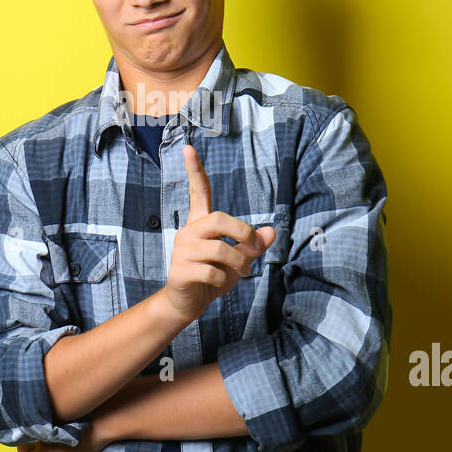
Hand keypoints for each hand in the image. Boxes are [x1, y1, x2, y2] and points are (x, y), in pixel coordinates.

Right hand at [160, 144, 274, 326]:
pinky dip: (223, 280)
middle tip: (255, 248)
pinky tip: (219, 284)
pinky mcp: (179, 270)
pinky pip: (210, 271)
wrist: (187, 303)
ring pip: (219, 249)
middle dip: (243, 233)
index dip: (195, 170)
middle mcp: (188, 232)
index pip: (198, 192)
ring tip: (241, 273)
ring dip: (239, 263)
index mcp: (200, 224)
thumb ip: (253, 244)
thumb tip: (272, 231)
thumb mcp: (238, 260)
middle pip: (218, 219)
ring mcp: (181, 251)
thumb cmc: (212, 277)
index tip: (189, 148)